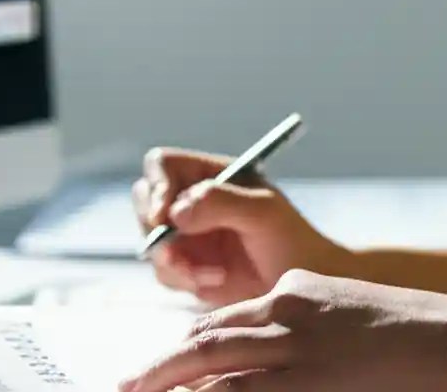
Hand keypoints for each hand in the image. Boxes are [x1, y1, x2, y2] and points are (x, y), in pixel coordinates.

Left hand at [120, 269, 446, 391]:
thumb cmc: (417, 334)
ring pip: (208, 367)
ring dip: (166, 386)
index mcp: (295, 290)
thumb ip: (309, 326)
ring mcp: (290, 349)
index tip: (162, 368)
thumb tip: (283, 353)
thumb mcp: (352, 316)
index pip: (223, 319)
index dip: (185, 348)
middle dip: (158, 368)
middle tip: (124, 386)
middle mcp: (283, 312)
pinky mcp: (301, 382)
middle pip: (202, 340)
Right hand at [132, 148, 351, 306]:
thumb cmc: (291, 239)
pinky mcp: (186, 265)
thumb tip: (176, 211)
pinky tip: (217, 281)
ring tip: (213, 272)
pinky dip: (183, 280)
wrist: (301, 282)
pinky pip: (164, 272)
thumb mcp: (264, 212)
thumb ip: (221, 202)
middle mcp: (192, 199)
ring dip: (174, 261)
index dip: (157, 186)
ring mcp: (186, 233)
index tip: (164, 215)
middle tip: (177, 254)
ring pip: (151, 241)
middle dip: (157, 230)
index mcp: (210, 174)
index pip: (163, 165)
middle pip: (145, 201)